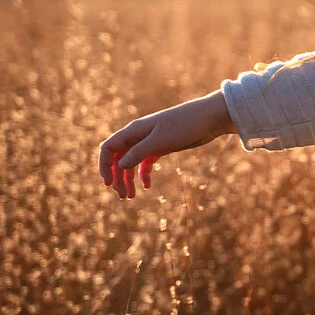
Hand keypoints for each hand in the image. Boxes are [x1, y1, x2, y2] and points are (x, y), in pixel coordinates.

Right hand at [97, 90, 234, 198]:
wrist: (210, 118)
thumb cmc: (185, 125)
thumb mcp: (161, 140)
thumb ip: (139, 152)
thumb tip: (119, 165)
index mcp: (133, 131)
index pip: (108, 149)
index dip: (104, 166)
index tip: (109, 184)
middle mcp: (138, 136)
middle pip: (118, 158)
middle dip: (117, 177)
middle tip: (123, 196)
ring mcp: (149, 142)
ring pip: (131, 162)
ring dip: (128, 179)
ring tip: (130, 196)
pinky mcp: (161, 147)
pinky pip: (146, 163)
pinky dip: (144, 175)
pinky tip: (148, 186)